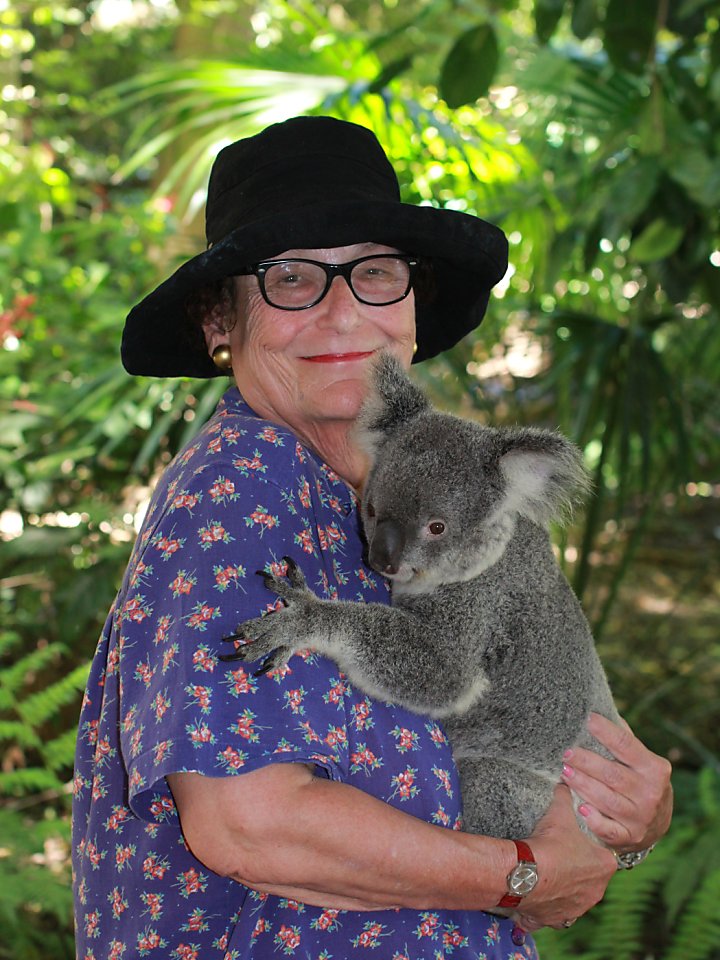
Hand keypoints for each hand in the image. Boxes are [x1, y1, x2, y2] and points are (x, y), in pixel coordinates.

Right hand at [519, 784, 616, 930]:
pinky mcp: (554, 920)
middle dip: (576, 867)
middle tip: (557, 852)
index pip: (603, 854)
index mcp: (605, 866)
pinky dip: (545, 907)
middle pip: (589, 877)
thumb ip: (565, 796)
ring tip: (545, 872)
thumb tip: (565, 782)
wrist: (525, 872)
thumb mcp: (559, 810)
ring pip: (572, 897)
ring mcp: (575, 909)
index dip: (588, 845)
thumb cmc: (550, 842)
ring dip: (562, 887)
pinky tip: (534, 895)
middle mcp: (595, 892)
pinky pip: (552, 915)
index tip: (574, 838)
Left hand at [561, 712, 672, 852]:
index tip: (586, 719)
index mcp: (655, 769)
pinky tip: (580, 807)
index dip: (606, 731)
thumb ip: (625, 739)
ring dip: (582, 784)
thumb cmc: (641, 781)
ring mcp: (640, 818)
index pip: (627, 745)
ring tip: (565, 772)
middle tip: (566, 752)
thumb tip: (601, 710)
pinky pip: (608, 830)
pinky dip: (594, 819)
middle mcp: (650, 794)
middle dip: (586, 761)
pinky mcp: (629, 837)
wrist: (656, 824)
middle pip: (612, 773)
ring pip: (606, 799)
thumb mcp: (642, 761)